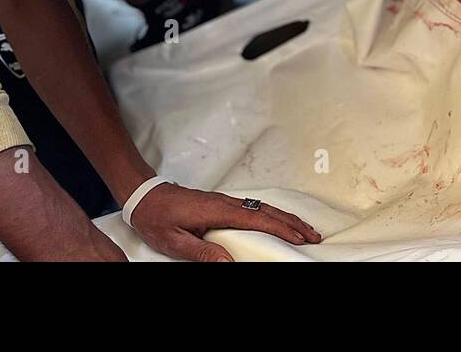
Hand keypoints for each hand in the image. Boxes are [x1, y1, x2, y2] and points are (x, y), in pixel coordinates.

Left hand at [131, 182, 321, 261]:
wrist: (146, 196)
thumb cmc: (158, 217)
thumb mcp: (175, 241)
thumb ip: (203, 252)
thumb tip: (229, 263)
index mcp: (218, 210)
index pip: (258, 220)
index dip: (281, 229)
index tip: (299, 238)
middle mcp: (227, 203)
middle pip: (268, 211)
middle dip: (293, 224)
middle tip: (313, 236)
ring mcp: (226, 201)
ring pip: (264, 208)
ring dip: (286, 219)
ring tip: (304, 230)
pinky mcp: (223, 204)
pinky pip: (255, 208)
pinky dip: (273, 215)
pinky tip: (278, 221)